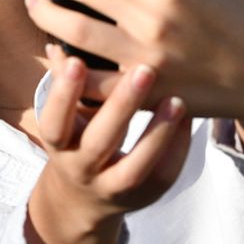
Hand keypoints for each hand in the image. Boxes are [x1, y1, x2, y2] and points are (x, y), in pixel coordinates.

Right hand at [25, 48, 190, 243]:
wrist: (85, 198)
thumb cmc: (77, 140)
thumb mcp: (65, 118)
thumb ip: (64, 84)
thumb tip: (59, 44)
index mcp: (59, 145)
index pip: (54, 122)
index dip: (63, 95)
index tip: (76, 60)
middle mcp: (82, 170)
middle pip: (99, 142)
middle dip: (121, 106)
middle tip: (144, 69)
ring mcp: (114, 187)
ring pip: (136, 166)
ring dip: (157, 132)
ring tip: (178, 100)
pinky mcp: (146, 196)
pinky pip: (164, 173)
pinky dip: (178, 146)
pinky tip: (190, 118)